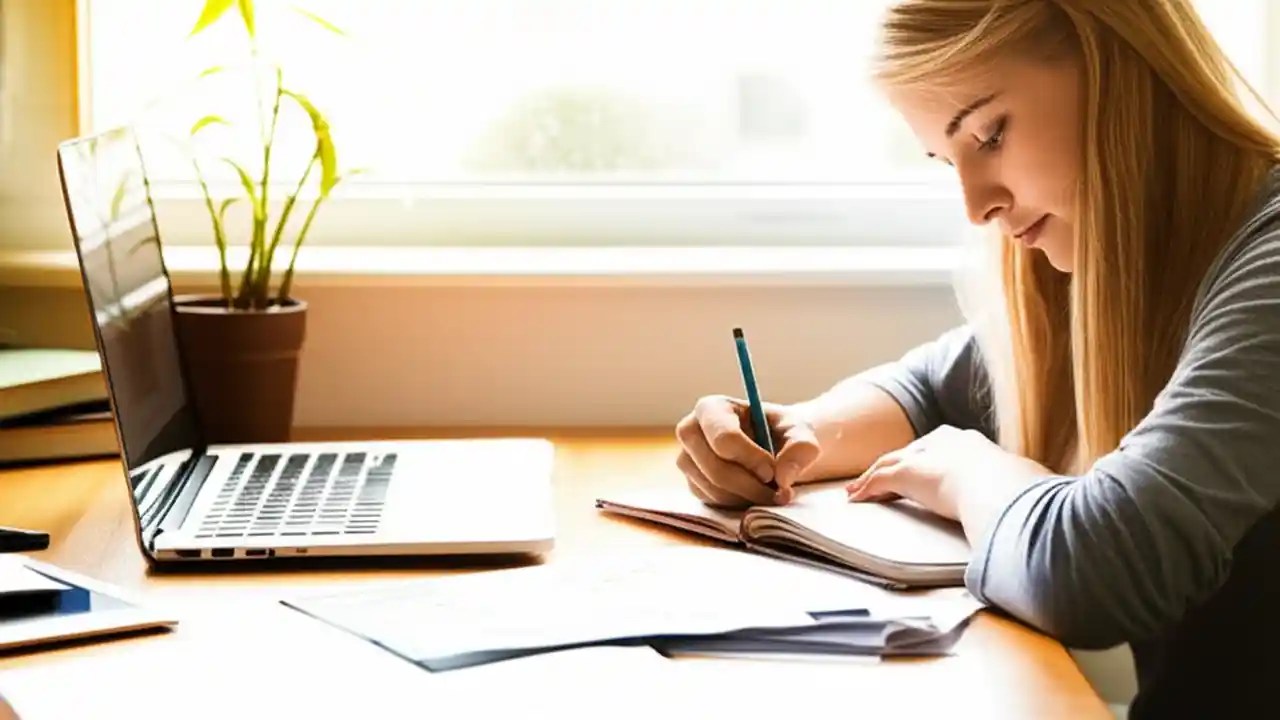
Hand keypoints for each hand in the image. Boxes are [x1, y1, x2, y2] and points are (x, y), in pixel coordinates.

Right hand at [675, 395, 820, 508]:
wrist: (775, 447)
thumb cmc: (782, 433)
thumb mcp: (799, 432)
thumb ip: (801, 448)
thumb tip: (782, 478)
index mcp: (712, 408)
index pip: (723, 438)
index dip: (750, 459)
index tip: (773, 471)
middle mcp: (691, 431)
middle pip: (715, 468)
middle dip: (749, 485)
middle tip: (778, 491)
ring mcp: (688, 459)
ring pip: (713, 488)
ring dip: (747, 497)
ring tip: (773, 492)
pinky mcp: (693, 483)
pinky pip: (713, 502)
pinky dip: (739, 504)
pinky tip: (756, 495)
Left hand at [845, 425, 1049, 520]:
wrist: (1004, 486)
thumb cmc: (1022, 490)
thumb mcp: (1027, 489)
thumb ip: (1027, 497)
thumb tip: (1049, 510)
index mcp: (974, 445)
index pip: (943, 450)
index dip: (930, 461)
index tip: (927, 471)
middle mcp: (946, 443)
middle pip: (912, 453)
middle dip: (897, 464)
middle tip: (885, 477)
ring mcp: (926, 456)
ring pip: (890, 464)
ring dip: (873, 477)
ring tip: (859, 490)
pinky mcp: (909, 473)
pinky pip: (880, 480)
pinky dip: (866, 489)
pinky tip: (855, 498)